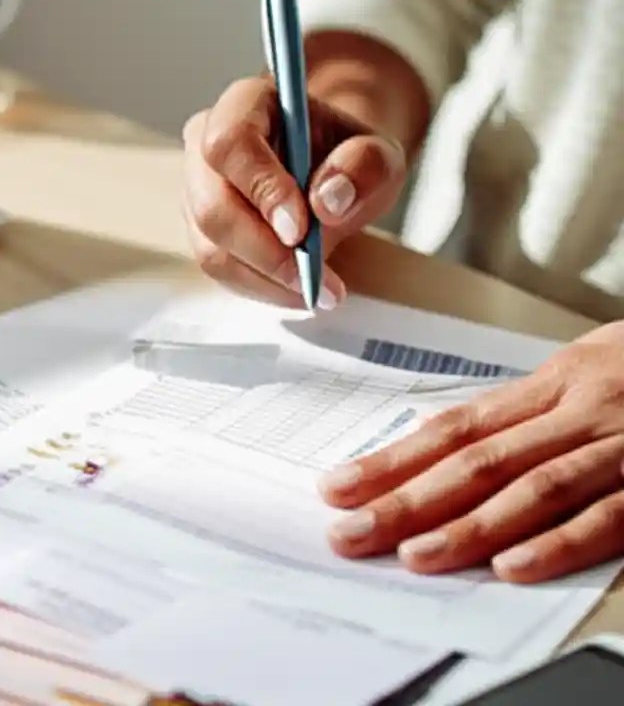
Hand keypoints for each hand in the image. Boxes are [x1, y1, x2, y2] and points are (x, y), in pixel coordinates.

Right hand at [182, 75, 407, 309]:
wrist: (331, 171)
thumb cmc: (347, 157)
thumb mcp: (378, 154)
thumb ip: (365, 166)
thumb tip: (329, 200)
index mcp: (246, 104)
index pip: (231, 142)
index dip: (261, 188)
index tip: (300, 230)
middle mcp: (205, 143)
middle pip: (212, 206)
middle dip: (264, 250)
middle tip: (313, 275)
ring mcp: (195, 190)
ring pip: (211, 246)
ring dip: (265, 276)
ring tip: (318, 287)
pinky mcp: (199, 230)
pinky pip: (219, 268)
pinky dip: (260, 286)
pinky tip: (296, 287)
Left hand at [319, 321, 623, 582]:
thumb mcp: (592, 368)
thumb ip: (525, 407)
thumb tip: (439, 436)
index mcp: (555, 383)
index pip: (456, 427)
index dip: (392, 460)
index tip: (336, 488)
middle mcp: (583, 408)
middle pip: (477, 459)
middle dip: (405, 500)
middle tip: (346, 532)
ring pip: (534, 486)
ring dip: (468, 525)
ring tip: (411, 555)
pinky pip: (613, 511)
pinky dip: (563, 540)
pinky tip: (514, 565)